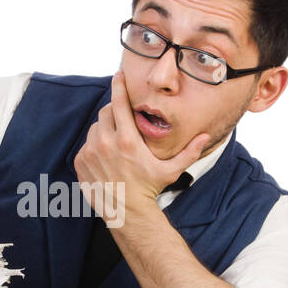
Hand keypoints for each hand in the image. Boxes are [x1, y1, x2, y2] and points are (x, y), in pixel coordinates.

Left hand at [72, 71, 208, 216]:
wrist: (126, 212)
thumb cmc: (149, 189)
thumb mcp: (171, 170)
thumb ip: (189, 152)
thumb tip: (206, 136)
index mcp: (127, 139)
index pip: (119, 102)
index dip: (119, 85)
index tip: (118, 75)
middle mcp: (106, 143)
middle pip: (106, 111)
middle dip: (115, 111)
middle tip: (123, 120)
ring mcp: (91, 152)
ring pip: (95, 127)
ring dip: (105, 129)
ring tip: (116, 143)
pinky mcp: (81, 162)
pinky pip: (86, 144)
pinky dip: (94, 146)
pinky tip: (106, 158)